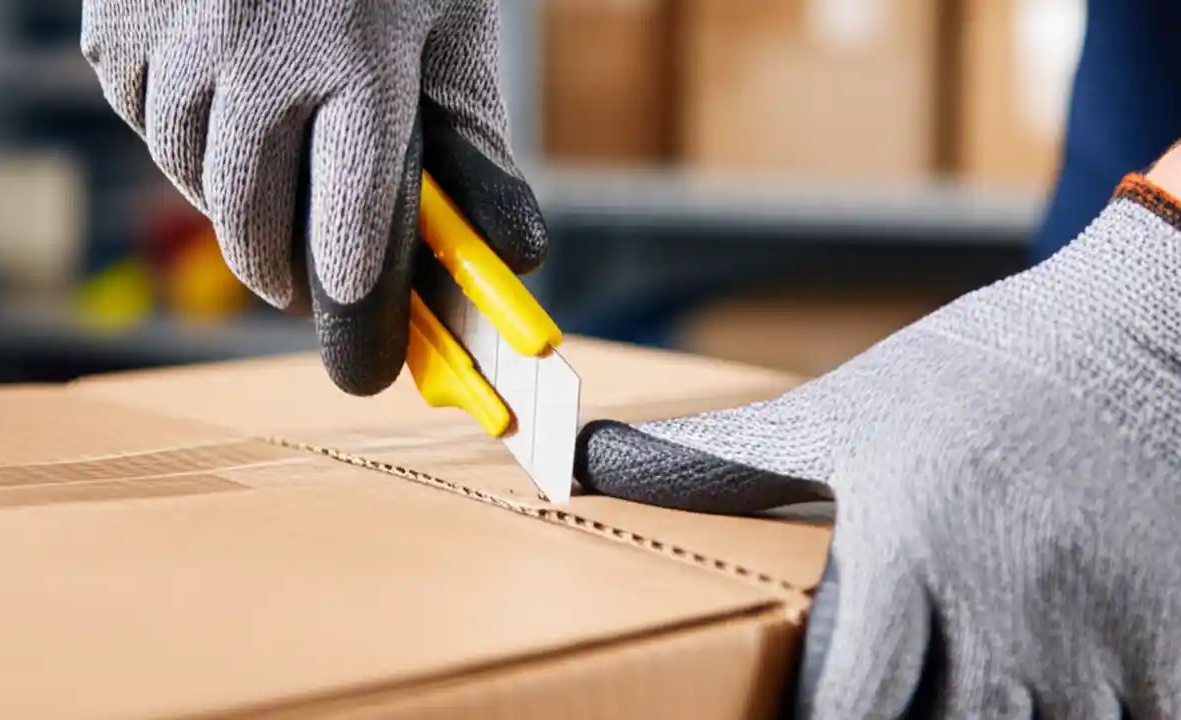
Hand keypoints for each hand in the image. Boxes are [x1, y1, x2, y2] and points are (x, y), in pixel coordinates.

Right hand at [80, 0, 546, 394]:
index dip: (352, 290)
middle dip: (278, 273)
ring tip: (262, 184)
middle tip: (300, 288)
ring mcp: (180, 37)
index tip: (356, 340)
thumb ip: (474, 145)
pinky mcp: (118, 24)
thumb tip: (518, 256)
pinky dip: (175, 133)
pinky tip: (215, 105)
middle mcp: (260, 52)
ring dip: (227, 201)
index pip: (351, 212)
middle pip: (251, 219)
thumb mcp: (448, 32)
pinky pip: (139, 117)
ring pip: (187, 175)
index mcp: (361, 60)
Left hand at [577, 174, 1180, 716]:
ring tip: (932, 682)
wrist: (1152, 333)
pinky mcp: (1170, 669)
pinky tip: (1012, 686)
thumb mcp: (840, 412)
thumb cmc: (983, 375)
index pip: (836, 717)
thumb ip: (709, 463)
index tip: (755, 711)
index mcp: (906, 567)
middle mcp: (1005, 629)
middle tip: (857, 693)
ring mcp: (1102, 661)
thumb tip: (585, 464)